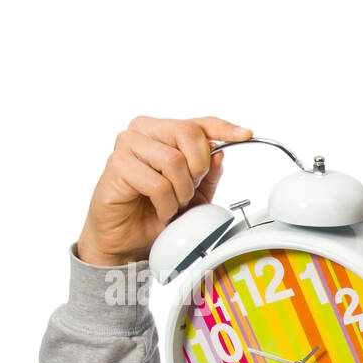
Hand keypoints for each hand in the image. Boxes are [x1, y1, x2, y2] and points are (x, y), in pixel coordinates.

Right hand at [76, 115, 252, 265]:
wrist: (130, 239)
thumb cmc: (157, 211)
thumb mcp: (196, 194)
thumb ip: (208, 173)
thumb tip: (219, 153)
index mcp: (163, 131)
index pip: (198, 123)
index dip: (224, 129)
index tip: (245, 135)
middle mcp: (143, 131)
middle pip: (188, 133)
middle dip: (198, 168)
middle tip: (190, 192)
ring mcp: (127, 145)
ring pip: (173, 160)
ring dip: (181, 192)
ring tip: (173, 205)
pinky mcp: (116, 165)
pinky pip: (158, 184)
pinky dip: (166, 204)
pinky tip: (160, 211)